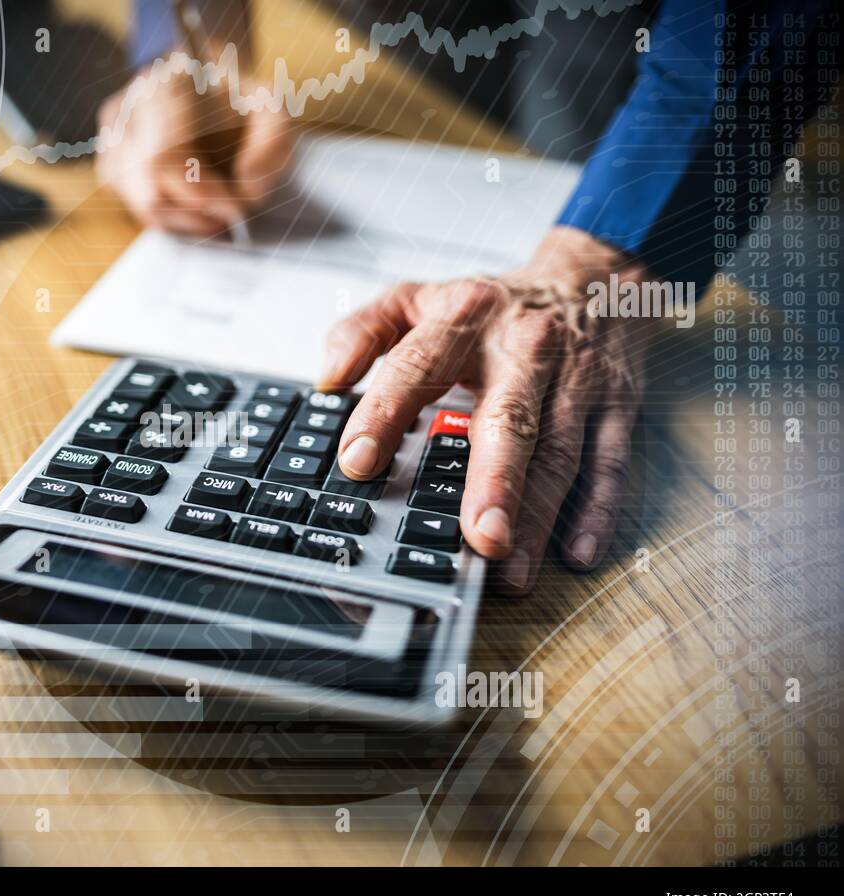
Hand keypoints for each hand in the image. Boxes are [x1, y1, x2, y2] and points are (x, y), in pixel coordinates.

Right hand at [96, 55, 292, 235]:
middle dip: (196, 214)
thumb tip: (249, 189)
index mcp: (163, 86)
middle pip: (149, 193)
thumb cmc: (236, 99)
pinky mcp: (110, 167)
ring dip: (186, 219)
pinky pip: (138, 211)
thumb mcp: (271, 107)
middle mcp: (126, 111)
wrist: (205, 83)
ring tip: (216, 209)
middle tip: (228, 216)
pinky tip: (195, 205)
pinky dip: (173, 218)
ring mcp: (111, 140)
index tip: (235, 208)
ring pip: (143, 207)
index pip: (164, 159)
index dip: (201, 194)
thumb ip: (273, 143)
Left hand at [320, 227, 648, 594]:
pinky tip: (576, 553)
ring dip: (540, 515)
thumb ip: (362, 331)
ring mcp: (577, 379)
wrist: (590, 277)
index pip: (417, 365)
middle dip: (495, 479)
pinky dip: (598, 510)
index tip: (358, 461)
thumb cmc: (491, 306)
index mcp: (464, 318)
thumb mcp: (416, 298)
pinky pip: (611, 462)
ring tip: (512, 569)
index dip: (385, 412)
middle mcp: (524, 348)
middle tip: (480, 537)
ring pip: (561, 452)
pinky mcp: (617, 405)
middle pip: (509, 418)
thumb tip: (329, 380)